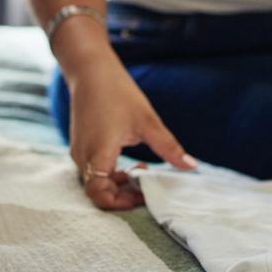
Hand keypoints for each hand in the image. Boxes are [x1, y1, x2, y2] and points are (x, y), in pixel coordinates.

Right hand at [69, 64, 194, 210]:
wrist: (89, 68)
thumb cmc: (116, 91)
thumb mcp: (147, 121)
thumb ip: (168, 147)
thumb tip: (192, 167)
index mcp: (98, 153)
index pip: (99, 195)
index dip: (120, 203)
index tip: (141, 196)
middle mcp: (83, 155)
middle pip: (99, 191)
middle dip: (123, 194)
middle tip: (146, 187)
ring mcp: (80, 149)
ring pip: (96, 180)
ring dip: (119, 182)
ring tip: (142, 170)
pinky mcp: (81, 143)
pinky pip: (94, 168)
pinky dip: (111, 172)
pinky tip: (130, 159)